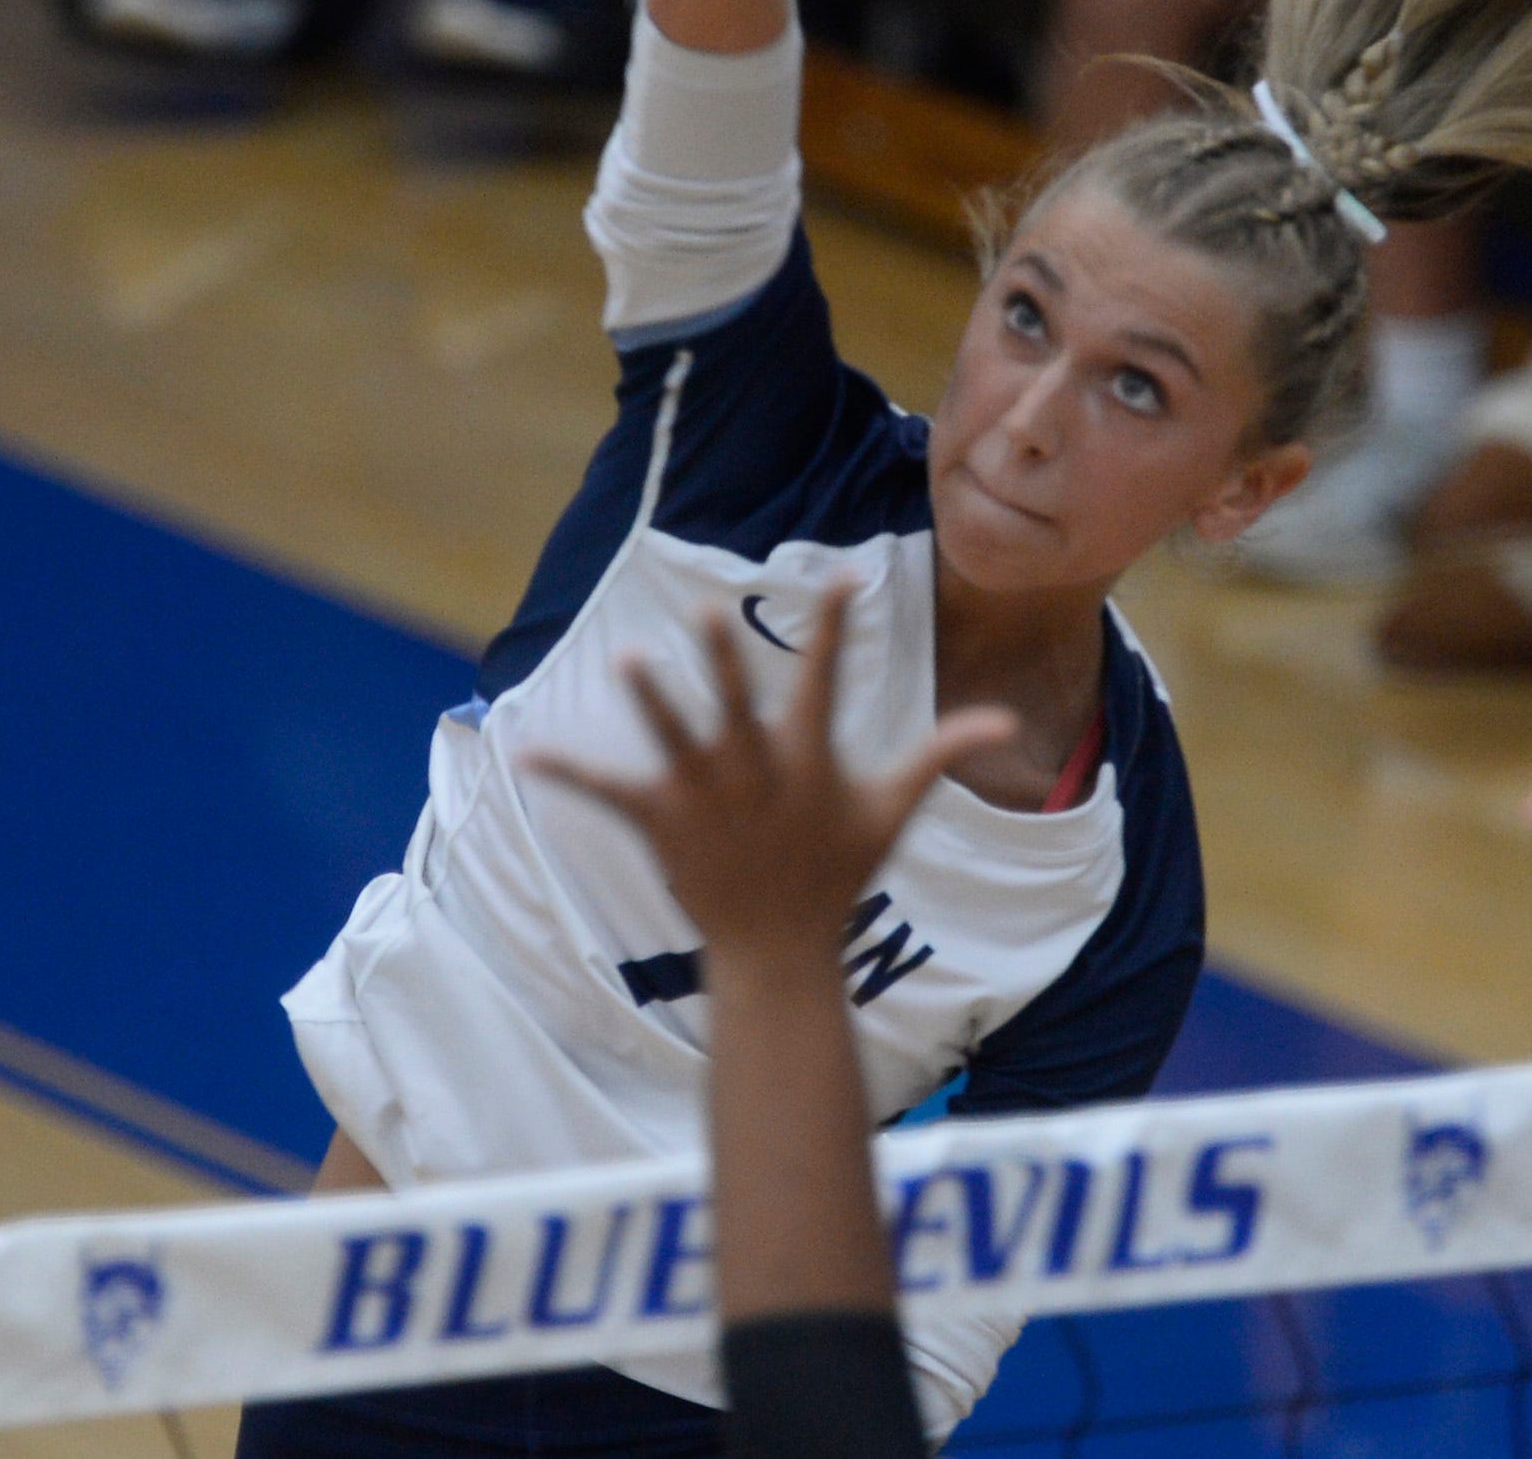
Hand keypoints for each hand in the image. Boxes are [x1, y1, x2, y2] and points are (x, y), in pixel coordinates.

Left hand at [526, 586, 1012, 962]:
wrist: (778, 954)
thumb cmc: (838, 875)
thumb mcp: (892, 813)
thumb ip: (939, 757)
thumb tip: (1005, 721)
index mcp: (808, 762)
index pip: (825, 682)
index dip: (835, 628)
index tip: (842, 578)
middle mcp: (754, 776)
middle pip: (735, 708)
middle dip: (719, 662)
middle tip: (700, 611)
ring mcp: (705, 802)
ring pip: (673, 742)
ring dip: (652, 703)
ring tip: (629, 660)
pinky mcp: (663, 826)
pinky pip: (609, 793)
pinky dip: (570, 775)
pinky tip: (526, 756)